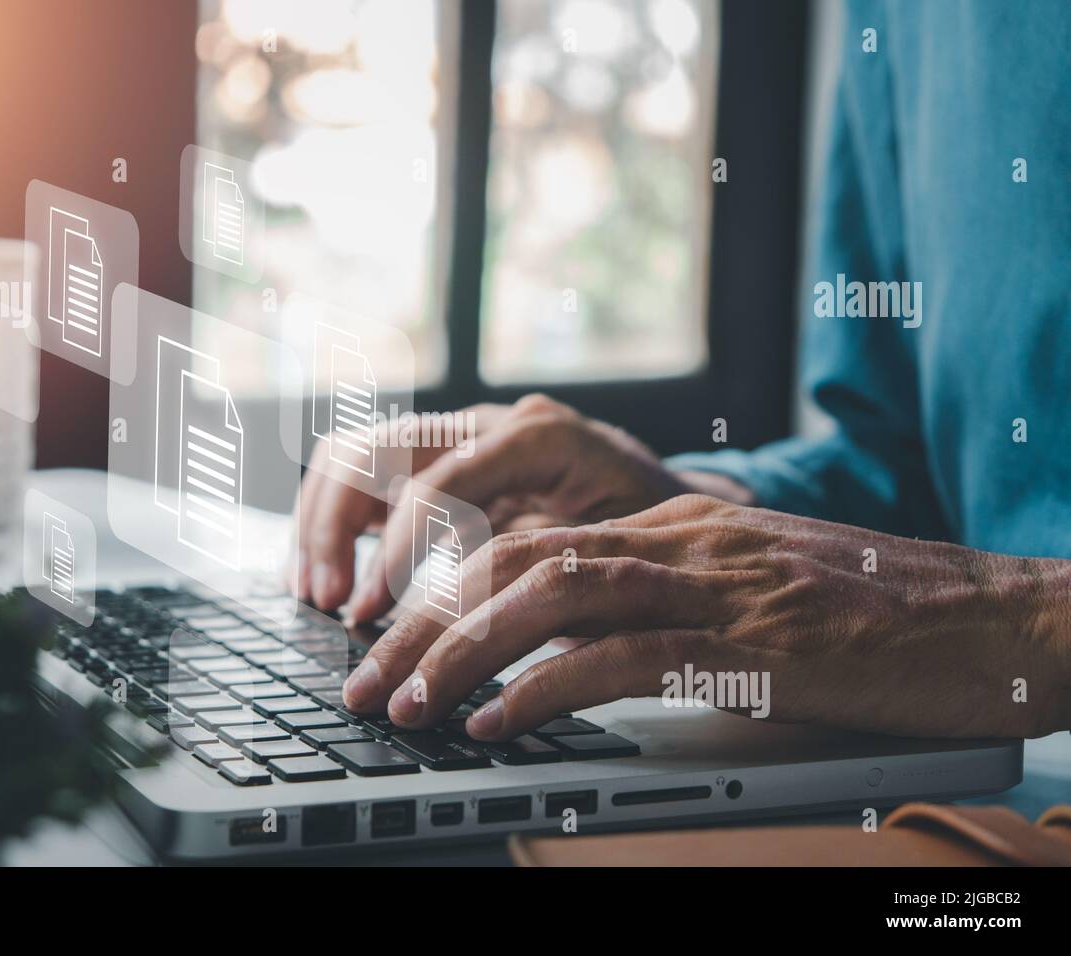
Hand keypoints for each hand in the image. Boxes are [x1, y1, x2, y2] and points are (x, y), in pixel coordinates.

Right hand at [291, 393, 722, 618]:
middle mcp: (491, 422)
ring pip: (357, 453)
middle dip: (337, 526)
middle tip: (332, 602)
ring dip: (323, 523)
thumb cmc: (652, 543)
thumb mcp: (612, 562)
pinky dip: (337, 524)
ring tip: (317, 595)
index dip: (397, 549)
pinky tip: (327, 578)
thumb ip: (540, 580)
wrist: (675, 512)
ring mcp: (462, 435)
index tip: (372, 610)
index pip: (438, 480)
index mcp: (538, 437)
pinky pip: (367, 475)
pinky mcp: (442, 461)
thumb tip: (460, 632)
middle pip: (376, 449)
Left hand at [342, 495, 1070, 739]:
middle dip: (423, 618)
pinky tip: (496, 724)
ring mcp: (714, 582)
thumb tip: (561, 660)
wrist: (988, 617)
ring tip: (406, 704)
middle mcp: (678, 539)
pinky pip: (622, 656)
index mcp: (670, 526)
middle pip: (514, 558)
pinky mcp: (751, 639)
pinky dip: (544, 690)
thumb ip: (660, 612)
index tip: (389, 633)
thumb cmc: (869, 619)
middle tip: (365, 677)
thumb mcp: (744, 599)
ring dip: (461, 650)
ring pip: (550, 593)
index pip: (526, 536)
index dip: (443, 583)